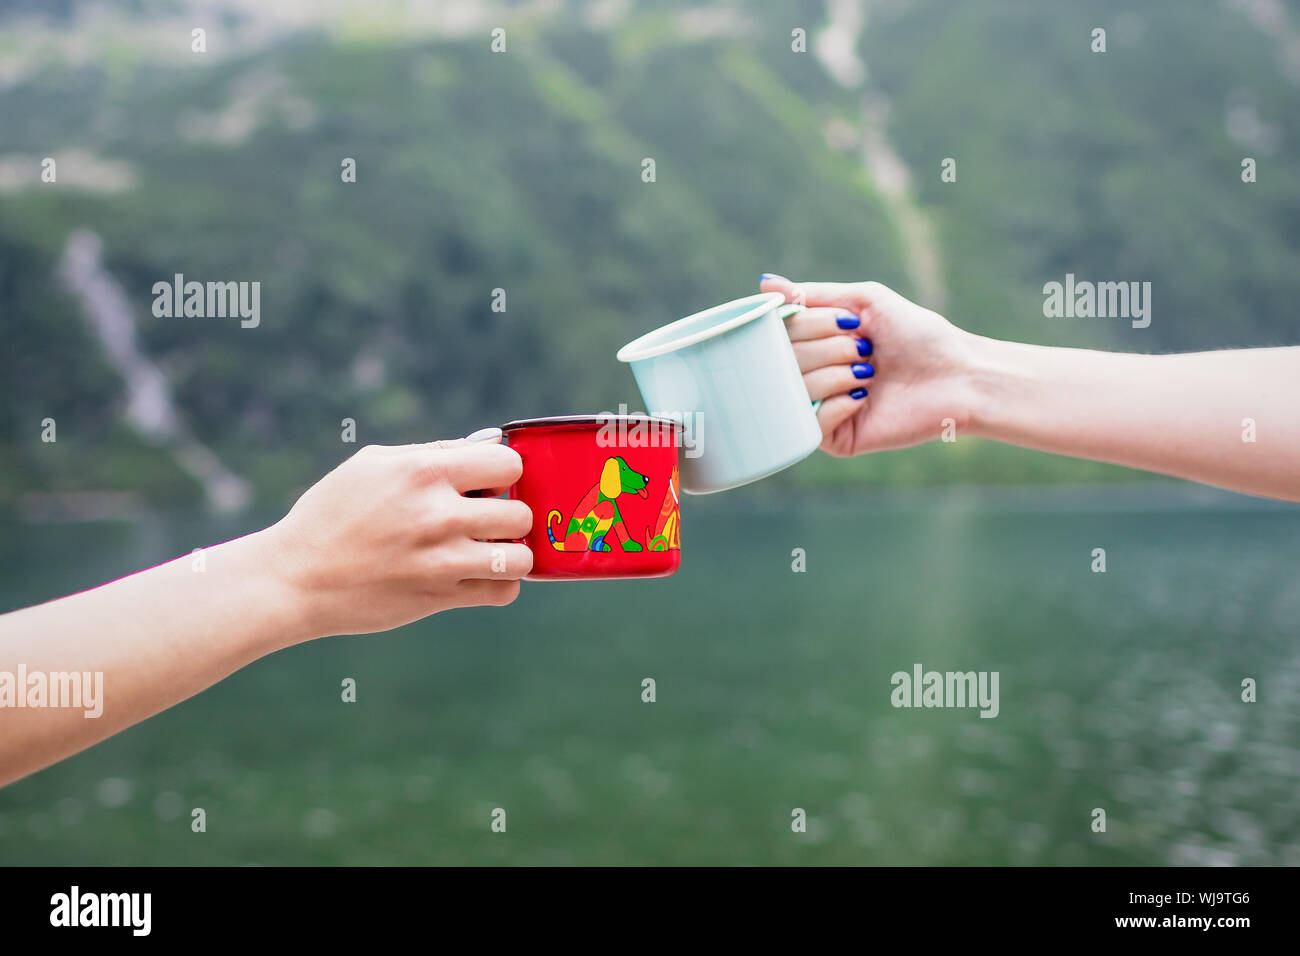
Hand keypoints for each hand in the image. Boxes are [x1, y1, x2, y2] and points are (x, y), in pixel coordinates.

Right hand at [267, 437, 532, 639]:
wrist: (295, 578)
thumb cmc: (333, 514)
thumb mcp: (373, 464)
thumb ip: (432, 454)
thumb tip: (487, 447)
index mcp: (423, 472)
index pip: (508, 463)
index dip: (504, 473)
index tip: (488, 483)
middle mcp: (437, 516)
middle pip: (520, 513)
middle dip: (509, 515)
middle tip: (485, 520)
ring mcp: (441, 561)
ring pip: (520, 558)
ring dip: (511, 553)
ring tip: (489, 550)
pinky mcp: (439, 598)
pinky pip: (503, 592)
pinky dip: (500, 584)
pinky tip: (479, 575)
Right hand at [761, 274, 975, 456]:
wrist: (957, 374)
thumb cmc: (916, 334)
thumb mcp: (864, 301)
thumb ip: (812, 295)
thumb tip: (765, 283)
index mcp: (813, 345)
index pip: (779, 333)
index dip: (810, 324)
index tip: (850, 322)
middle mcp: (811, 377)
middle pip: (783, 361)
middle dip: (830, 348)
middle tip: (866, 351)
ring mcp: (821, 410)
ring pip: (796, 390)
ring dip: (838, 374)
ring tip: (870, 374)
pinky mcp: (837, 440)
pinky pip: (812, 423)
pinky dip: (839, 403)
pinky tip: (865, 399)